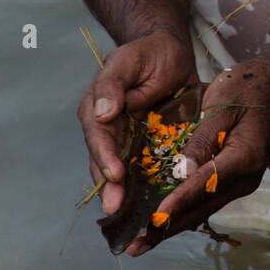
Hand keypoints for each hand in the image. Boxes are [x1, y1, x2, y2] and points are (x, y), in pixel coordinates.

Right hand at [76, 30, 195, 215]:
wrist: (171, 54)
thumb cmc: (149, 53)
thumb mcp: (129, 59)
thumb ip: (112, 83)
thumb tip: (101, 112)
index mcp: (98, 107)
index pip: (98, 135)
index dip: (105, 156)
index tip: (116, 174)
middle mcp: (107, 129)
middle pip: (104, 161)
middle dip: (110, 186)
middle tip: (116, 208)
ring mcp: (125, 141)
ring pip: (121, 172)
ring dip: (123, 195)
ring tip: (128, 217)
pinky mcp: (145, 149)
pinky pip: (143, 172)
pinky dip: (144, 190)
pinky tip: (150, 208)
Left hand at [125, 56, 269, 256]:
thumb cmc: (249, 87)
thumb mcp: (221, 106)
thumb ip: (200, 140)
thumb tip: (181, 172)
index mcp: (244, 157)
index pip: (206, 184)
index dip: (178, 202)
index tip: (155, 219)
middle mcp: (245, 178)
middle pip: (202, 207)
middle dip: (168, 228)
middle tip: (136, 246)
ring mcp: (242, 182)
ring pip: (203, 209)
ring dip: (172, 226)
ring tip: (143, 242)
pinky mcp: (236, 180)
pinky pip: (207, 200)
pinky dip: (184, 212)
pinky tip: (163, 222)